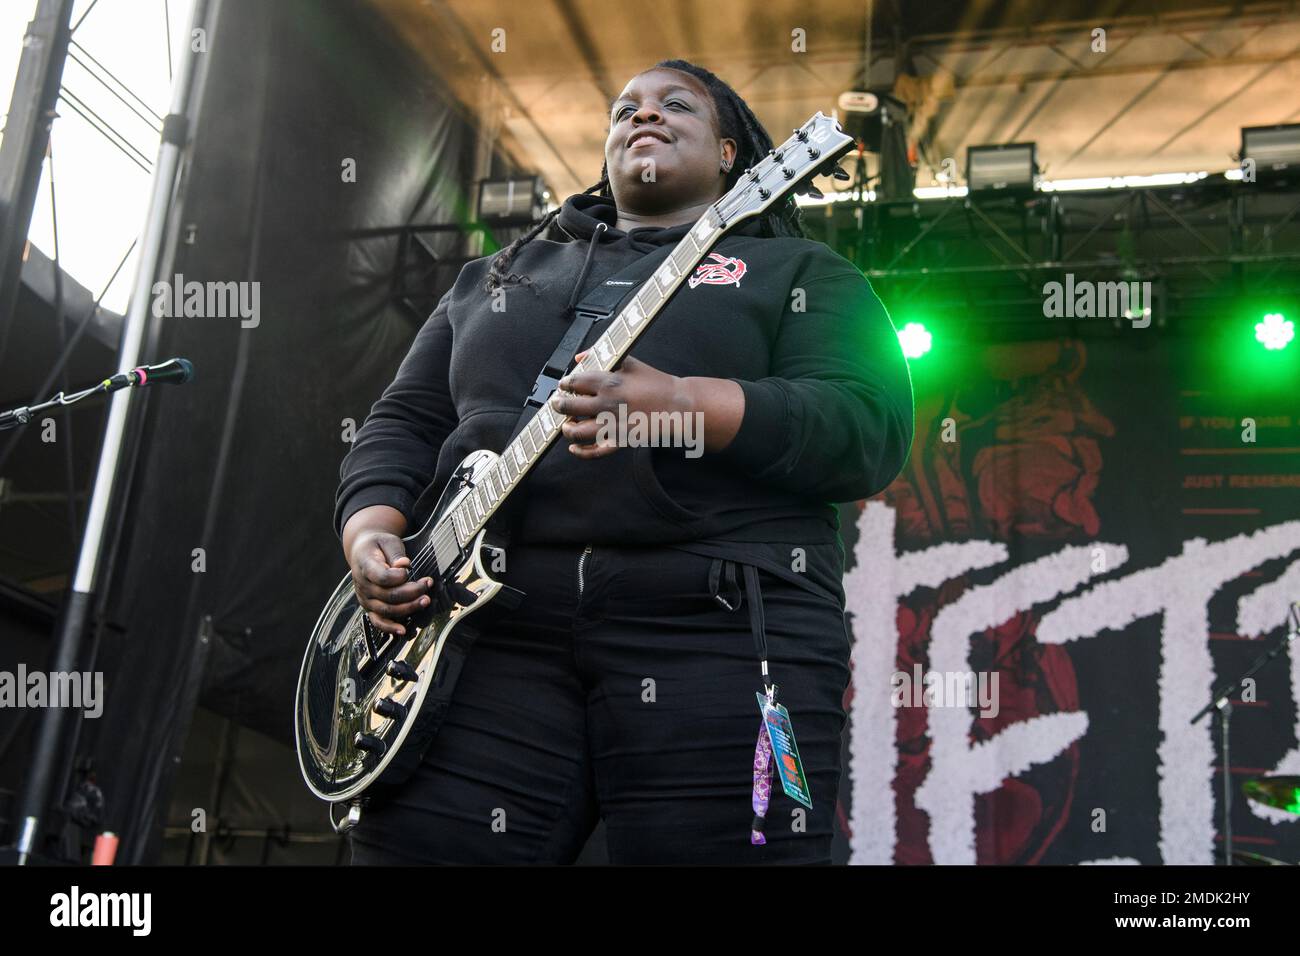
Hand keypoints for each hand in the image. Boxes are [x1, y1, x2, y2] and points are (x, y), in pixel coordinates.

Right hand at [346, 528, 433, 636]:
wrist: (363, 552)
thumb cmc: (378, 546)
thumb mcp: (387, 541)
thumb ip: (395, 553)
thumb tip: (404, 565)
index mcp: (365, 565)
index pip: (381, 577)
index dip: (398, 576)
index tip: (408, 569)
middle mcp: (363, 585)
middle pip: (388, 595)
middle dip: (411, 592)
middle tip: (427, 585)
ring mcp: (365, 598)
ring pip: (386, 610)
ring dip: (408, 608)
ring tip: (425, 601)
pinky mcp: (370, 607)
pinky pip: (378, 621)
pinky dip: (389, 628)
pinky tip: (403, 630)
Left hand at [548, 352, 693, 458]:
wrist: (678, 406)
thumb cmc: (656, 383)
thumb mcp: (630, 362)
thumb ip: (603, 355)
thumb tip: (580, 357)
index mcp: (609, 382)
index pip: (574, 383)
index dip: (565, 384)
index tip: (564, 385)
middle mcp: (607, 404)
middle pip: (569, 407)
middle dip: (559, 405)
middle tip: (558, 403)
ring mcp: (612, 424)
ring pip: (577, 431)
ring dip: (566, 428)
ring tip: (566, 424)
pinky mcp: (620, 440)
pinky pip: (594, 451)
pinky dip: (580, 451)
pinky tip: (574, 447)